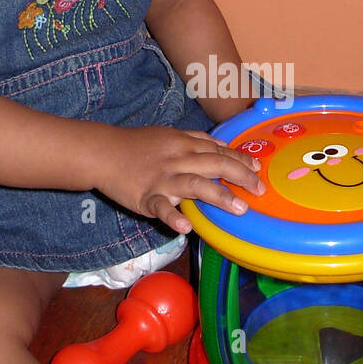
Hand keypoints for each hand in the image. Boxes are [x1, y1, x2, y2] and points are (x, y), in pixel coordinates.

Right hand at [93, 124, 264, 233]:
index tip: (258, 169)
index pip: (219, 151)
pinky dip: (173, 217)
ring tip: (240, 209)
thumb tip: (222, 147)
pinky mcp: (146, 196)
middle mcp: (178, 159)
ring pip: (195, 184)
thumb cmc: (138, 145)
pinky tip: (186, 228)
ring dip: (219, 196)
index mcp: (185, 144)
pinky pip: (161, 207)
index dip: (241, 160)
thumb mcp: (170, 135)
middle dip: (241, 177)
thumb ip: (196, 141)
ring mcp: (163, 179)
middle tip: (260, 190)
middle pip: (215, 164)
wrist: (102, 151)